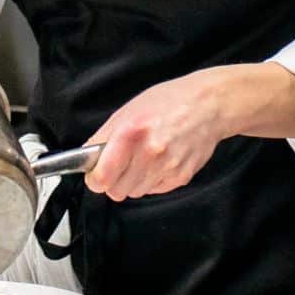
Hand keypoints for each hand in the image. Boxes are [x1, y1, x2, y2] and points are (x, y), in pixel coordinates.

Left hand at [83, 66, 251, 200]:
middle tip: (120, 165)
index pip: (102, 178)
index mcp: (132, 133)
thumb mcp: (128, 110)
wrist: (209, 105)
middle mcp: (150, 153)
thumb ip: (103, 136)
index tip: (95, 174)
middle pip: (116, 191)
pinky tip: (159, 161)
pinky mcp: (181, 177)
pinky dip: (152, 180)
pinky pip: (154, 190)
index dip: (95, 179)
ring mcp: (167, 168)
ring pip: (134, 193)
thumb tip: (85, 159)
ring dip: (133, 181)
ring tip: (143, 159)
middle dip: (113, 181)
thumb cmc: (168, 102)